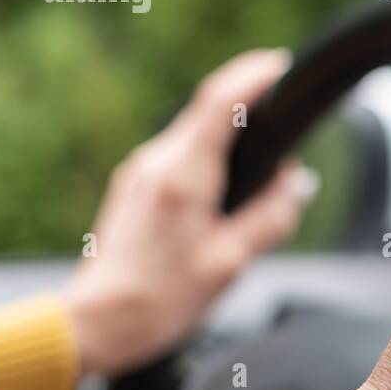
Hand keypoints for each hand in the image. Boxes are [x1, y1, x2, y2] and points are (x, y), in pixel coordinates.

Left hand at [64, 49, 317, 377]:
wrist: (93, 324)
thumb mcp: (230, 263)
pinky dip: (208, 158)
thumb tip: (297, 183)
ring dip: (227, 138)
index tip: (280, 65)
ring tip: (260, 168)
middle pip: (207, 113)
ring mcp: (139, 172)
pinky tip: (224, 191)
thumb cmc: (159, 301)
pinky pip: (179, 157)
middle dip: (247, 108)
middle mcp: (156, 162)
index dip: (253, 76)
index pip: (220, 101)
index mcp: (183, 175)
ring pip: (192, 136)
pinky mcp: (132, 188)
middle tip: (285, 123)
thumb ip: (270, 216)